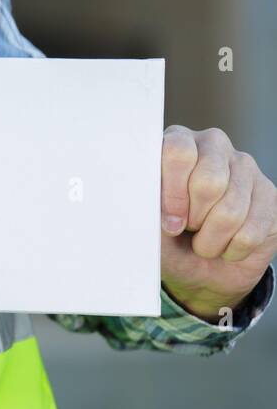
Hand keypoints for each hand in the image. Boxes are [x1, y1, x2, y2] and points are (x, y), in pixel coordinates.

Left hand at [159, 125, 276, 322]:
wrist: (198, 266)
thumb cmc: (165, 238)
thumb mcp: (145, 222)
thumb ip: (143, 203)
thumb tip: (144, 195)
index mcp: (174, 142)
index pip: (178, 152)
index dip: (173, 192)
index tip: (168, 222)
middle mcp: (212, 145)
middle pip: (209, 182)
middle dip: (194, 218)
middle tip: (186, 228)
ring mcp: (244, 166)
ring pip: (231, 211)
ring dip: (211, 241)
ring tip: (202, 241)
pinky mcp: (269, 193)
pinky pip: (251, 231)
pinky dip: (233, 250)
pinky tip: (226, 245)